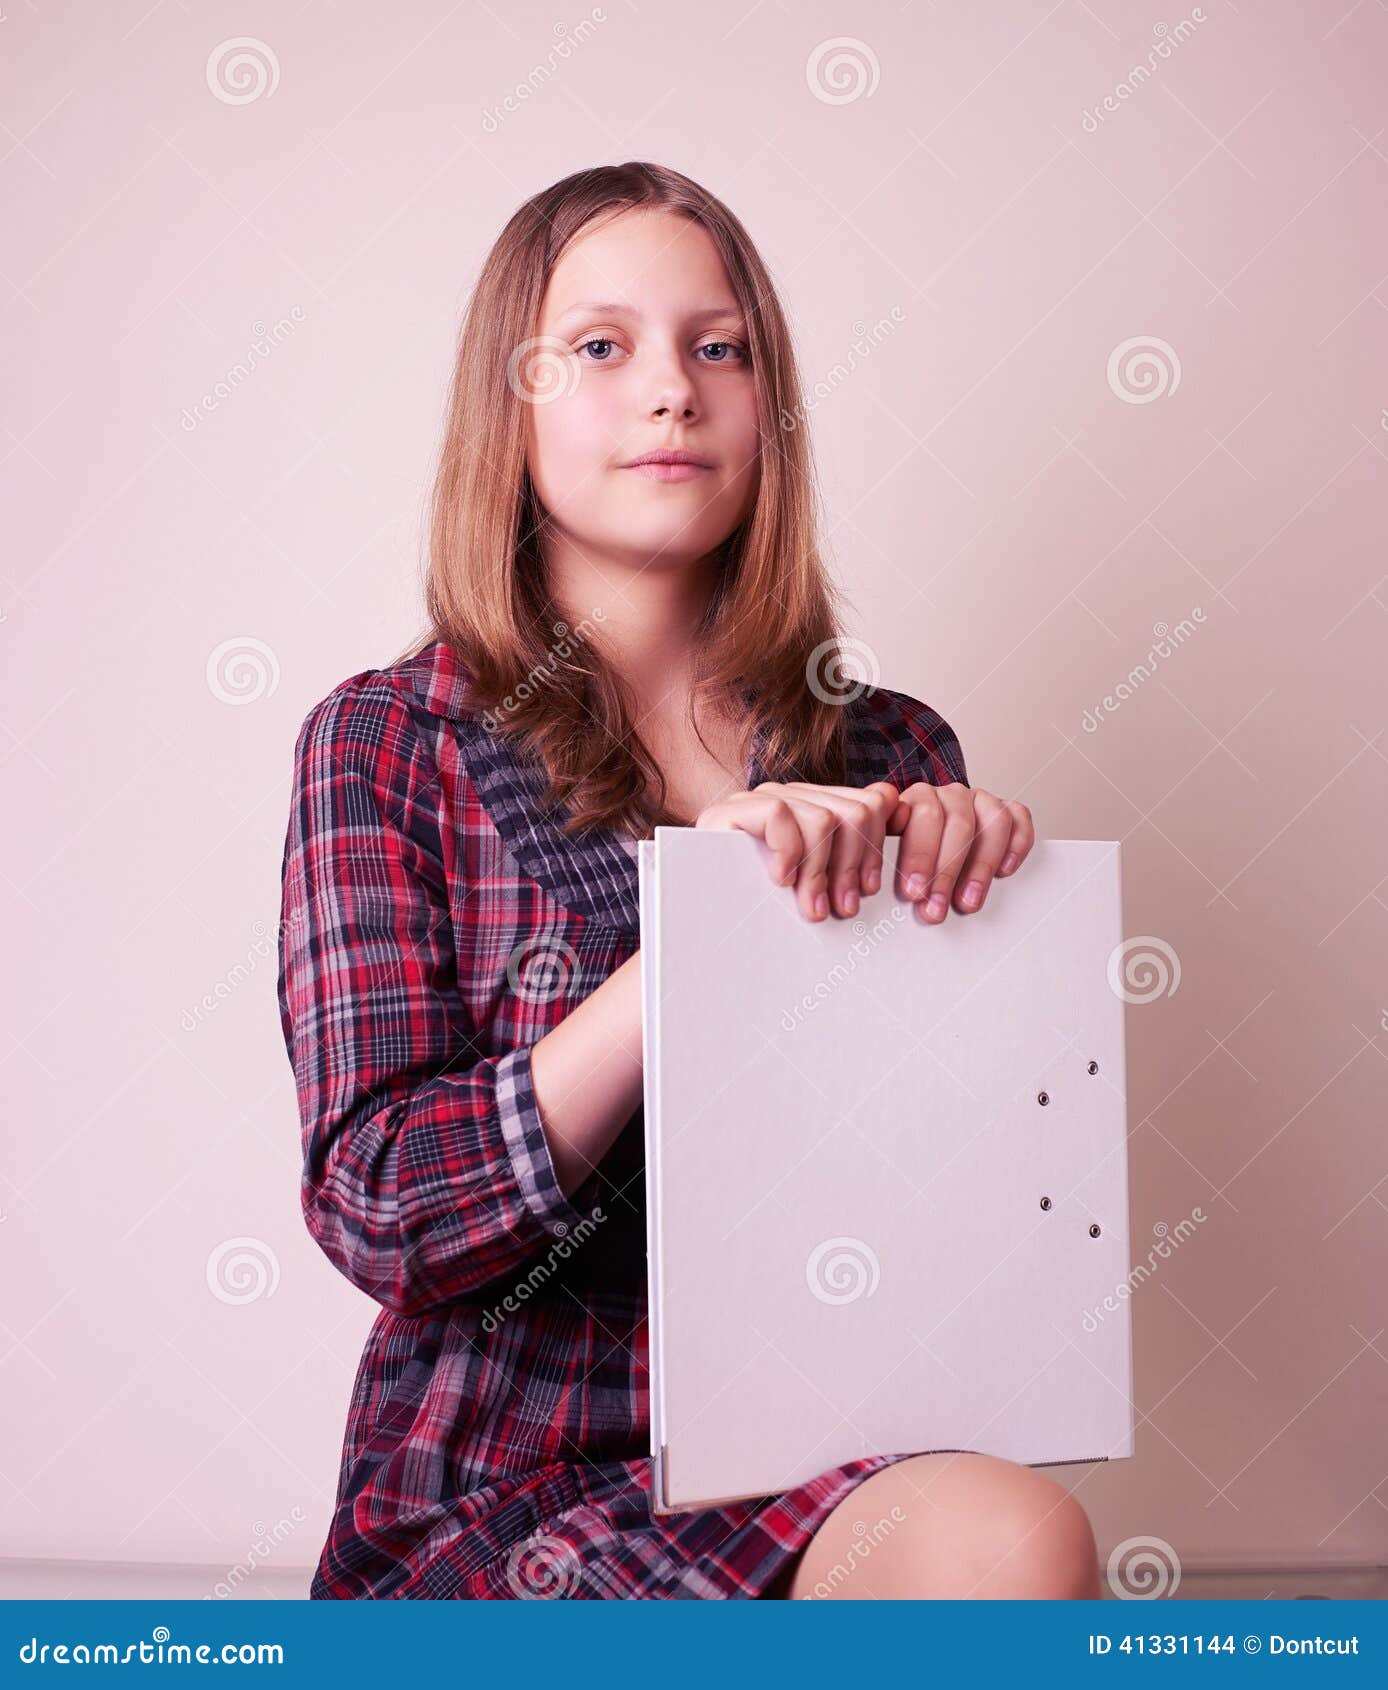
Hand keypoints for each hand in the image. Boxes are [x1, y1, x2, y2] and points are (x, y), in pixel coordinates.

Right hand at [694, 781, 902, 922]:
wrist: (703, 920)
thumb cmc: (765, 905)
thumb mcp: (819, 881)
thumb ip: (855, 848)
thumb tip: (902, 806)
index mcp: (819, 806)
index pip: (873, 802)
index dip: (876, 849)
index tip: (867, 892)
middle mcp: (795, 794)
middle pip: (858, 811)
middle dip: (854, 866)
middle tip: (843, 909)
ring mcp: (763, 798)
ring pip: (824, 820)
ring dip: (821, 873)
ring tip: (813, 908)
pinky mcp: (734, 809)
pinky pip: (782, 815)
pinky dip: (788, 853)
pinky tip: (779, 881)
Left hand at [889, 781, 1034, 924]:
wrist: (934, 841)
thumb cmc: (912, 858)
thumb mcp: (890, 857)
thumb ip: (886, 863)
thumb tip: (884, 891)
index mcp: (917, 799)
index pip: (921, 815)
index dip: (919, 855)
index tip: (913, 891)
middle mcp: (950, 796)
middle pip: (958, 822)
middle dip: (947, 870)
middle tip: (937, 906)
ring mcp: (980, 800)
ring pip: (993, 821)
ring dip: (982, 865)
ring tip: (968, 901)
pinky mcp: (1007, 811)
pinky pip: (1018, 819)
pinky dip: (1016, 844)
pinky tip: (1005, 871)